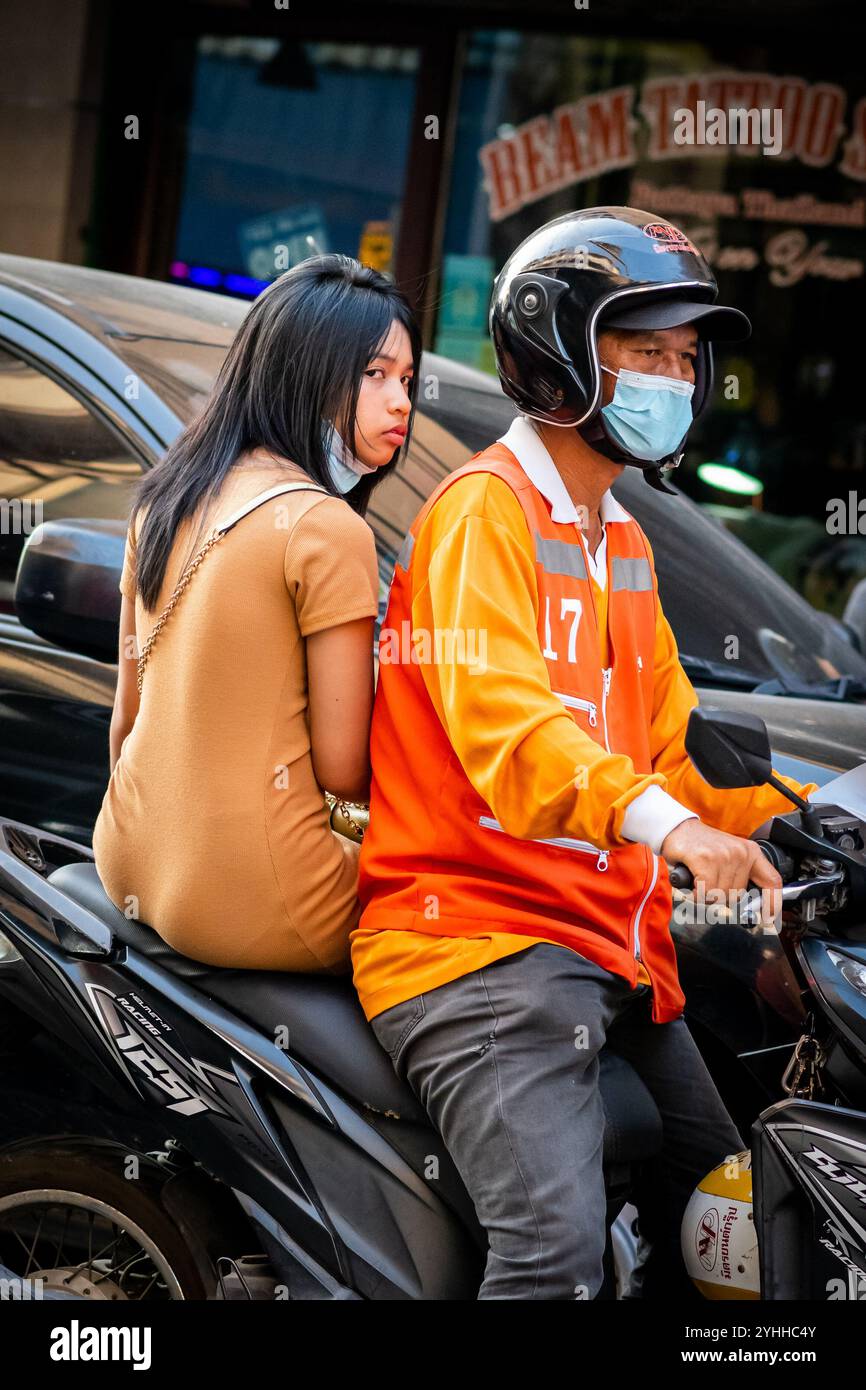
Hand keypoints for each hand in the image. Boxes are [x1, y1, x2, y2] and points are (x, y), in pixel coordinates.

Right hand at [661, 818, 781, 922]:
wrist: (678, 828)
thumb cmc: (703, 846)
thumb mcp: (730, 856)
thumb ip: (742, 876)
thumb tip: (751, 906)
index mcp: (751, 852)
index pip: (772, 880)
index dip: (773, 903)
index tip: (769, 917)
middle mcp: (741, 853)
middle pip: (737, 895)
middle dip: (721, 896)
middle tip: (710, 884)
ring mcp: (723, 856)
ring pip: (720, 896)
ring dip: (706, 895)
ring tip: (700, 880)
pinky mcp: (705, 860)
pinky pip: (706, 893)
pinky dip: (697, 895)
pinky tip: (693, 885)